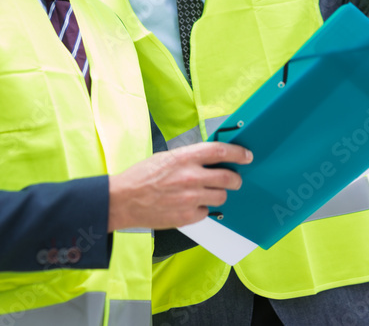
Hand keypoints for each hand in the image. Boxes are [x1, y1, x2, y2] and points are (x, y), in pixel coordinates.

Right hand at [108, 142, 252, 230]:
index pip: (221, 151)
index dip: (238, 153)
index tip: (246, 155)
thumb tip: (210, 159)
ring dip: (219, 194)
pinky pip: (206, 213)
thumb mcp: (167, 158)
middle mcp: (191, 177)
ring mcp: (190, 198)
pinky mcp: (187, 216)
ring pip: (221, 197)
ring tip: (208, 193)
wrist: (122, 199)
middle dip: (236, 179)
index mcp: (185, 158)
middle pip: (229, 177)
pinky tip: (191, 205)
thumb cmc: (141, 177)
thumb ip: (190, 158)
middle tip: (235, 179)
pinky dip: (202, 209)